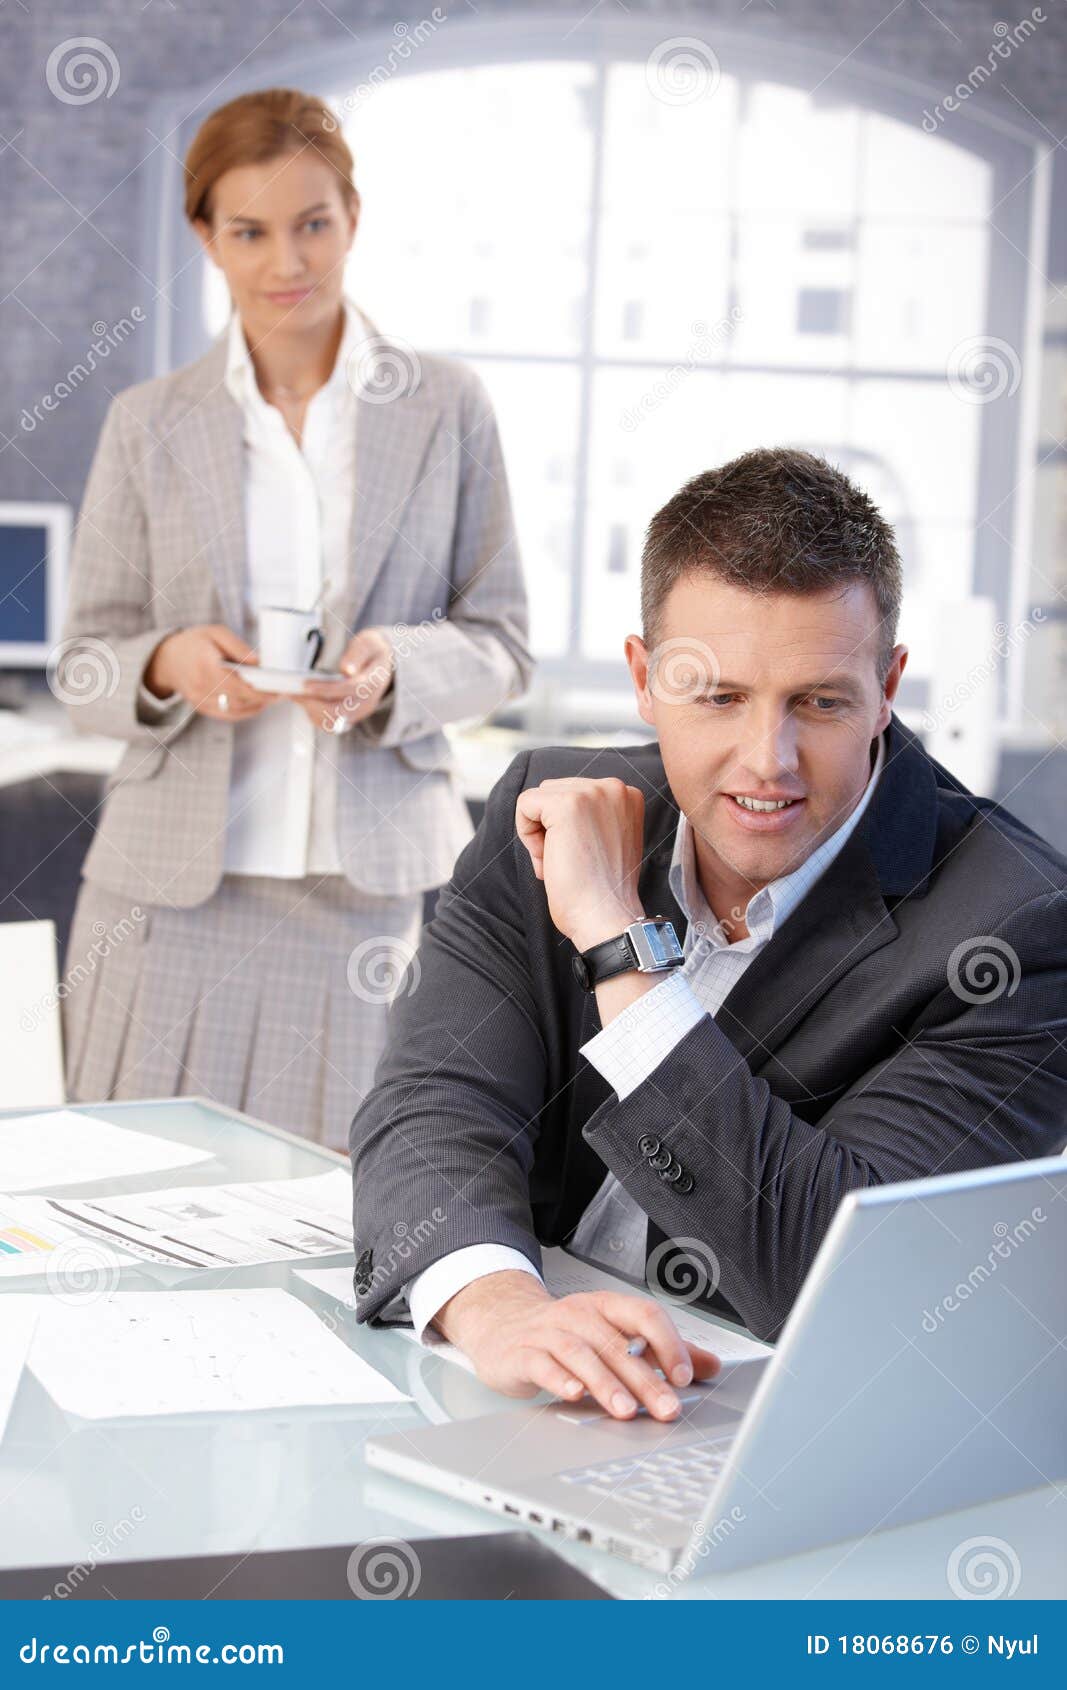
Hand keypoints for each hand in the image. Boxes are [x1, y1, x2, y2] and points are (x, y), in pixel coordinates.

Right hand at [144, 625, 276, 720]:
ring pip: (235, 710)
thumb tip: (260, 662)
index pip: (237, 684)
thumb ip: (239, 647)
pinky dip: (244, 712)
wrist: (167, 659)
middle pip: (239, 699)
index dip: (259, 691)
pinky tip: (256, 704)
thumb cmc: (194, 643)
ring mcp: (200, 699)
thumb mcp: (216, 633)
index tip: (276, 690)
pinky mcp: (201, 707)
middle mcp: (202, 685)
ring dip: (255, 706)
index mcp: (206, 664)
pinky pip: (227, 715)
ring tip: (270, 697)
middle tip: (279, 693)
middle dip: (262, 698)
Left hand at [291, 627, 394, 733]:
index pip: (349, 689)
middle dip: (313, 704)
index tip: (306, 685)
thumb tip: (346, 669)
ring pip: (333, 722)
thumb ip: (357, 654)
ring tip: (297, 696)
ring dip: (312, 711)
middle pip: (339, 712)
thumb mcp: (368, 643)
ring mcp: (360, 711)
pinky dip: (315, 716)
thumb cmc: (372, 650)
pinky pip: (331, 724)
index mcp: (373, 681)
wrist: (382, 662)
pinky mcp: (352, 716)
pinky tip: (306, 702)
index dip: (326, 689)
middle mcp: (368, 701)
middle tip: (295, 692)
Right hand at [435, 1271, 720, 1418]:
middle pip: (617, 1344)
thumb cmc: (566, 1334)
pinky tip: (573, 1395)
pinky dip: (559, 1379)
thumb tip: (710, 1366)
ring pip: (581, 1354)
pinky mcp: (521, 1353)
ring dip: (606, 1383)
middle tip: (667, 1409)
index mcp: (606, 1307)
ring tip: (627, 1411)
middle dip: (646, 1379)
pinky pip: (542, 1364)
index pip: (644, 1315)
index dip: (668, 1343)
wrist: (502, 1326)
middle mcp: (579, 1314)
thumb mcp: (614, 1334)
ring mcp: (548, 1332)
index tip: (686, 1375)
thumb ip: (661, 1351)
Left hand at [515, 776, 646, 950]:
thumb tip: (551, 809)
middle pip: (554, 791)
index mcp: (626, 795)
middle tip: (568, 862)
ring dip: (539, 833)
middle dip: (550, 828)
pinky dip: (526, 835)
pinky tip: (547, 859)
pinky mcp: (567, 804)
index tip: (581, 857)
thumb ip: (593, 817)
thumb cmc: (602, 891)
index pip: (574, 793)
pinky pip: (524, 804)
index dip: (567, 828)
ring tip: (559, 861)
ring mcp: (592, 793)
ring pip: (538, 798)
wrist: (605, 917)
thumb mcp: (608, 840)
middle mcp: (614, 787)